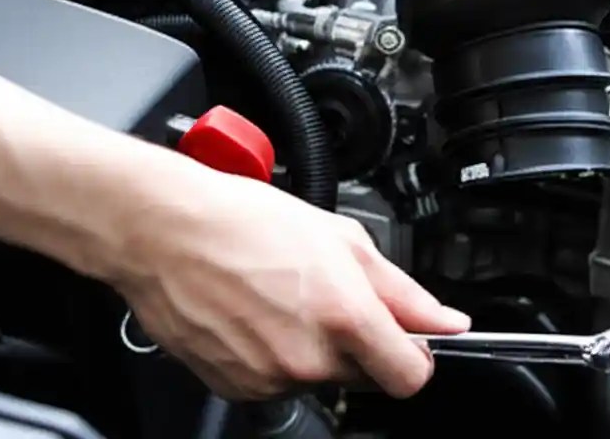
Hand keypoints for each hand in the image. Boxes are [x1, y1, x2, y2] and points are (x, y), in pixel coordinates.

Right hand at [110, 161, 469, 399]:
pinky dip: (273, 356)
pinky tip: (256, 314)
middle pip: (364, 375)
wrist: (164, 230)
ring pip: (317, 378)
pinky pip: (275, 382)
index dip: (414, 356)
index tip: (407, 341)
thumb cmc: (242, 221)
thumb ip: (402, 290)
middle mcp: (308, 359)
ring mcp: (269, 379)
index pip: (410, 378)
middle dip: (359, 343)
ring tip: (282, 296)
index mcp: (344, 317)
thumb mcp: (340, 237)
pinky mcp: (236, 387)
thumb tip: (444, 320)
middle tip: (327, 295)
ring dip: (312, 348)